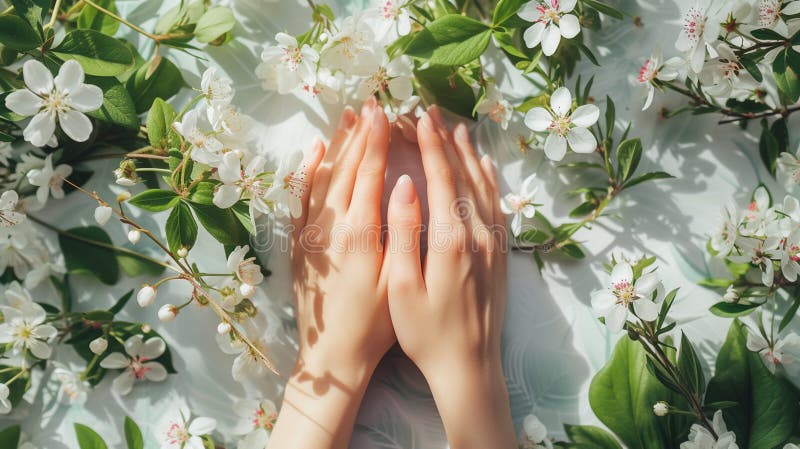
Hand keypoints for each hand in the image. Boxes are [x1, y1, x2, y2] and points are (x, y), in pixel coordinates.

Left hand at [269, 98, 393, 448]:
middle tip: (370, 105)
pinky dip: (305, 172)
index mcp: (360, 233)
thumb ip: (400, 230)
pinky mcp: (300, 244)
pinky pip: (299, 199)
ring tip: (347, 118)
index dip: (378, 141)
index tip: (386, 113)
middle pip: (346, 169)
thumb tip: (405, 184)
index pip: (369, 174)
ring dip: (336, 146)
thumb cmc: (375, 323)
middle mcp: (331, 226)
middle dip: (360, 135)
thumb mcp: (397, 279)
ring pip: (322, 177)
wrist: (332, 354)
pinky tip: (313, 152)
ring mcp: (312, 233)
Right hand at [385, 106, 514, 448]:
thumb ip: (404, 232)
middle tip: (434, 111)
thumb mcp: (403, 286)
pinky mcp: (501, 255)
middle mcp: (478, 235)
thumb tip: (404, 183)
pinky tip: (485, 168)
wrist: (468, 366)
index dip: (430, 145)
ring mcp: (494, 244)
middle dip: (449, 141)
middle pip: (464, 175)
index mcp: (451, 240)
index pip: (441, 178)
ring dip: (471, 155)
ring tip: (459, 128)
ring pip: (484, 186)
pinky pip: (497, 206)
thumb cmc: (425, 332)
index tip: (420, 117)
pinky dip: (490, 181)